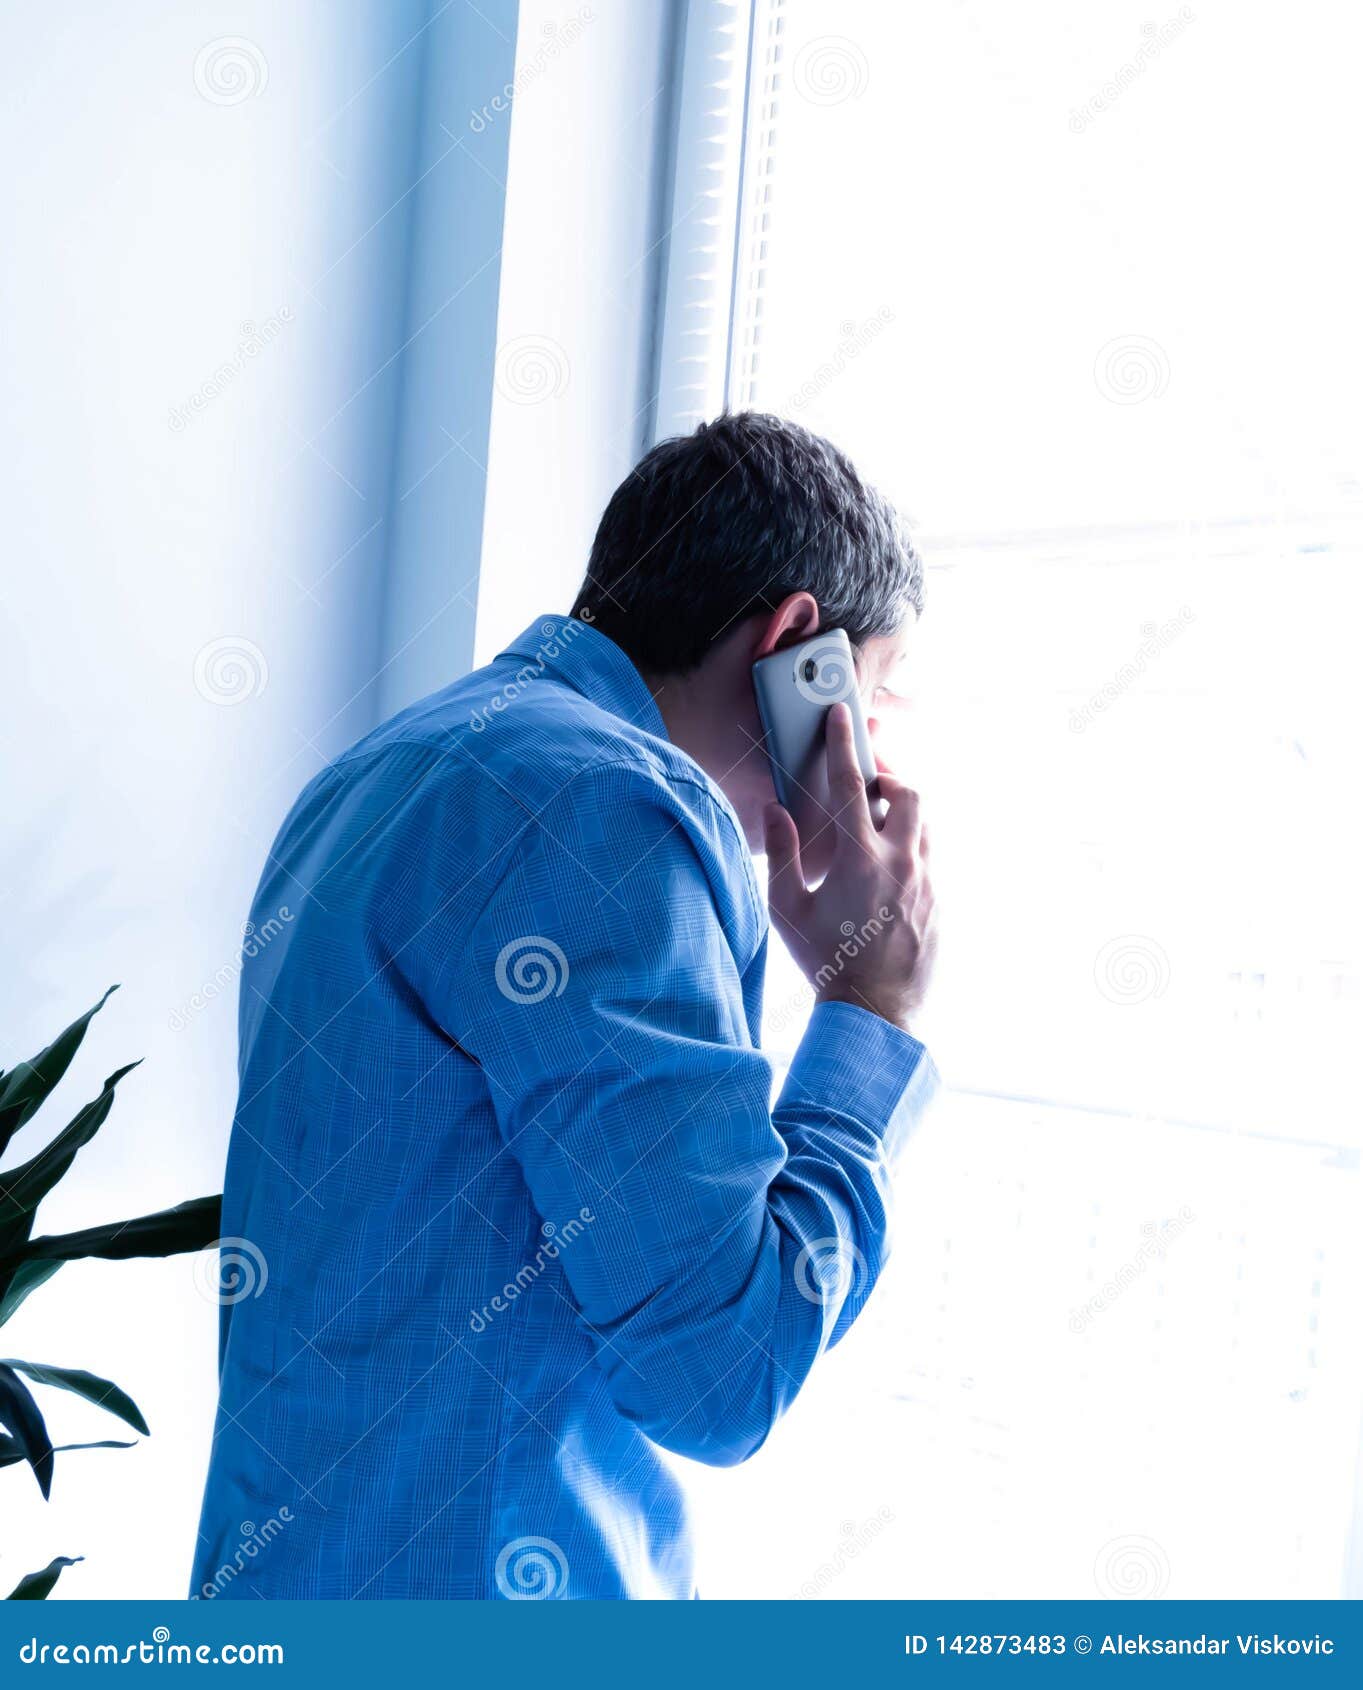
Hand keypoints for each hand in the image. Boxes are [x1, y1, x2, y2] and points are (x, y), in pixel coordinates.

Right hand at [763, 704, 935, 1033]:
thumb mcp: (788, 910)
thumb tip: (777, 812)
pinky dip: (911, 846)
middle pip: (906, 793)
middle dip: (887, 778)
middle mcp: (900, 863)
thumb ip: (783, 854)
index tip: (842, 715)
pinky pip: (931, 857)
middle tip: (866, 783)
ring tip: (877, 824)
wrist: (875, 1013)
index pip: (850, 784)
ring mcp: (926, 882)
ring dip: (902, 812)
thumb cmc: (825, 962)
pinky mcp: (940, 902)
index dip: (843, 743)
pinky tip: (889, 867)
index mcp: (859, 860)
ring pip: (925, 823)